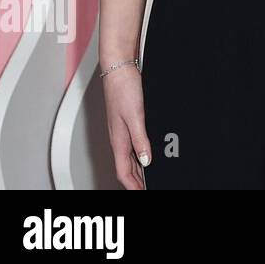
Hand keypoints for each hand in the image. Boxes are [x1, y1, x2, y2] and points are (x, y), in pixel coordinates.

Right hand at [102, 66, 150, 189]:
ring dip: (137, 172)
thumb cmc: (123, 89)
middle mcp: (118, 137)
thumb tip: (146, 160)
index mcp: (118, 140)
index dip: (133, 186)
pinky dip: (138, 156)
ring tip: (145, 181)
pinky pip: (131, 146)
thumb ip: (140, 139)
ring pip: (128, 158)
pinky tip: (145, 156)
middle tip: (144, 190)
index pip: (123, 171)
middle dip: (135, 182)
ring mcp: (121, 131)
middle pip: (125, 168)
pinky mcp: (126, 122)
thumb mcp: (135, 116)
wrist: (119, 69)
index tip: (141, 194)